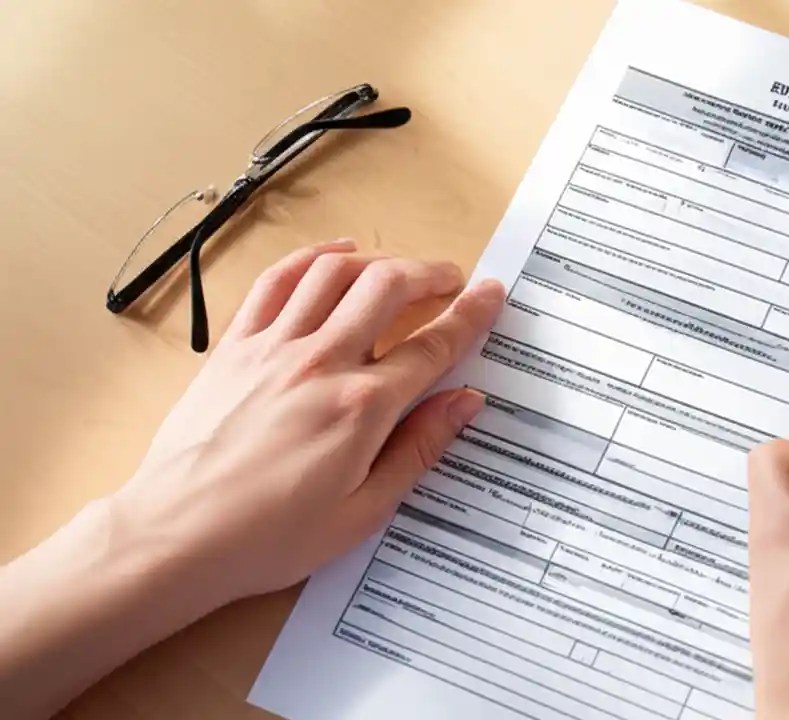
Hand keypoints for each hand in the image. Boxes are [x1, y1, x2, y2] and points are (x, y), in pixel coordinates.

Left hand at [111, 239, 504, 607]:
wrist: (175, 536)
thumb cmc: (268, 537)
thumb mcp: (363, 512)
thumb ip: (418, 449)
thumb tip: (464, 405)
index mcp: (361, 409)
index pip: (433, 346)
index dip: (470, 315)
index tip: (491, 294)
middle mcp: (320, 363)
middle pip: (388, 288)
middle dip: (430, 274)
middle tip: (451, 280)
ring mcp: (273, 348)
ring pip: (336, 272)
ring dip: (378, 260)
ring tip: (400, 270)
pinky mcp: (235, 347)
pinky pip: (277, 281)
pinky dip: (313, 257)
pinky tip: (335, 255)